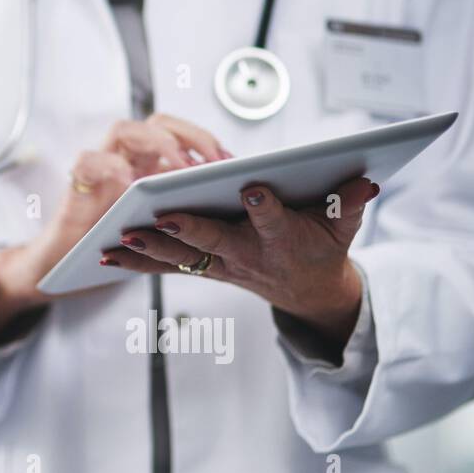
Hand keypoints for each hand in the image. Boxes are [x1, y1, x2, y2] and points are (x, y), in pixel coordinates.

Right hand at [0, 114, 230, 343]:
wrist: (69, 263)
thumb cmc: (116, 244)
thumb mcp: (159, 225)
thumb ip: (184, 207)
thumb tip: (234, 201)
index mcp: (149, 164)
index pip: (180, 132)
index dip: (205, 140)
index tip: (229, 161)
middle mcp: (126, 158)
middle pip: (157, 123)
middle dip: (188, 135)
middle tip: (211, 162)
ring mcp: (100, 167)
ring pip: (123, 130)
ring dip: (155, 144)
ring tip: (179, 168)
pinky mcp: (77, 185)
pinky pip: (88, 161)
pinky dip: (110, 168)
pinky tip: (130, 186)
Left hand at [101, 177, 379, 344]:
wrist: (308, 292)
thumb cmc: (322, 245)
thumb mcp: (343, 227)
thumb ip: (352, 203)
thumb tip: (368, 180)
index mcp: (283, 238)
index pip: (273, 219)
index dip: (265, 206)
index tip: (254, 189)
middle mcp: (247, 253)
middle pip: (215, 240)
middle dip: (190, 228)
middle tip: (163, 215)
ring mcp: (220, 264)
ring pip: (180, 256)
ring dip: (149, 248)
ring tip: (117, 239)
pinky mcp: (201, 267)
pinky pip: (164, 266)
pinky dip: (135, 261)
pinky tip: (105, 254)